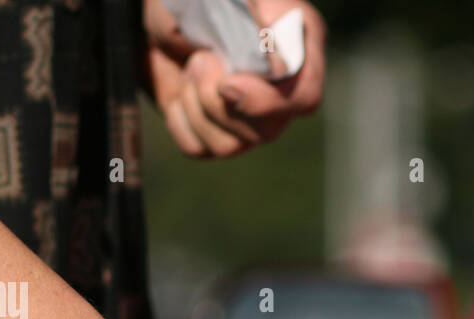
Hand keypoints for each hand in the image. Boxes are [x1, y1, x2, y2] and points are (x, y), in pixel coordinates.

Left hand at [144, 0, 325, 158]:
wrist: (169, 6)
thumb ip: (257, 25)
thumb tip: (277, 70)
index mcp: (298, 50)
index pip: (304, 97)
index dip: (266, 101)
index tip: (228, 85)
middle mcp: (280, 93)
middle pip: (265, 130)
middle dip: (217, 99)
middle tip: (199, 58)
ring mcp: (249, 119)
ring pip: (230, 145)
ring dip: (196, 106)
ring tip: (190, 68)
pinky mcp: (214, 132)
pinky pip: (199, 148)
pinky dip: (180, 119)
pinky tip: (181, 89)